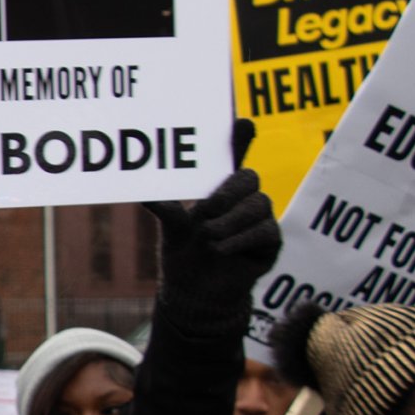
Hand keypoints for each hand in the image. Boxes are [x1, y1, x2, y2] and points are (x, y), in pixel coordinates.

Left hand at [145, 118, 278, 336]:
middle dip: (228, 192)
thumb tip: (144, 193)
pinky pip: (265, 230)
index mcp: (219, 188)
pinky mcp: (270, 242)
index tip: (242, 122)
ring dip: (230, 220)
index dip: (240, 138)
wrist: (195, 292)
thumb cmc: (183, 252)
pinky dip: (240, 239)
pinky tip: (221, 248)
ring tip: (208, 237)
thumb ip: (166, 207)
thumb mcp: (171, 228)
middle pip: (250, 177)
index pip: (233, 157)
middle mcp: (243, 198)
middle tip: (206, 211)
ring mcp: (260, 218)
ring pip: (259, 204)